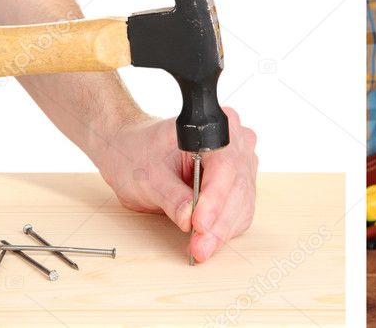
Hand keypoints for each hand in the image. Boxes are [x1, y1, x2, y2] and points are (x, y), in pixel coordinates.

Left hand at [95, 108, 257, 262]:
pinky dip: (224, 229)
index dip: (215, 197)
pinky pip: (240, 210)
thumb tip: (189, 218)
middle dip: (219, 222)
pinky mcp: (236, 185)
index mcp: (210, 127)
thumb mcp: (148, 175)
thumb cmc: (139, 152)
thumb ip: (171, 195)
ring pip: (242, 202)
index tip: (200, 223)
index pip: (224, 164)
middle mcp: (233, 141)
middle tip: (199, 247)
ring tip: (200, 249)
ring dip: (223, 230)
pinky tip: (207, 241)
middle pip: (238, 186)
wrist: (133, 151)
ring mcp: (239, 163)